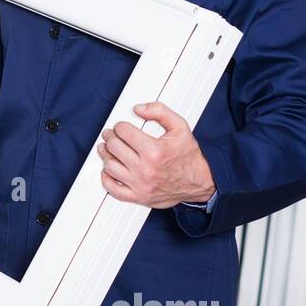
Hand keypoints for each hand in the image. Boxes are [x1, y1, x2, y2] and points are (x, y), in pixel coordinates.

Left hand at [96, 101, 215, 208]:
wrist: (199, 182)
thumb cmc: (188, 156)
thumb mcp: (180, 127)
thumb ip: (160, 112)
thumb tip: (138, 109)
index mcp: (155, 151)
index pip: (124, 132)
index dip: (120, 126)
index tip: (121, 126)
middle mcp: (145, 169)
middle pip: (114, 147)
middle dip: (110, 137)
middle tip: (111, 135)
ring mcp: (140, 185)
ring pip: (110, 167)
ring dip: (106, 155)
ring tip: (108, 149)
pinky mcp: (138, 197)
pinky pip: (113, 189)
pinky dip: (106, 179)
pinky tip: (109, 170)